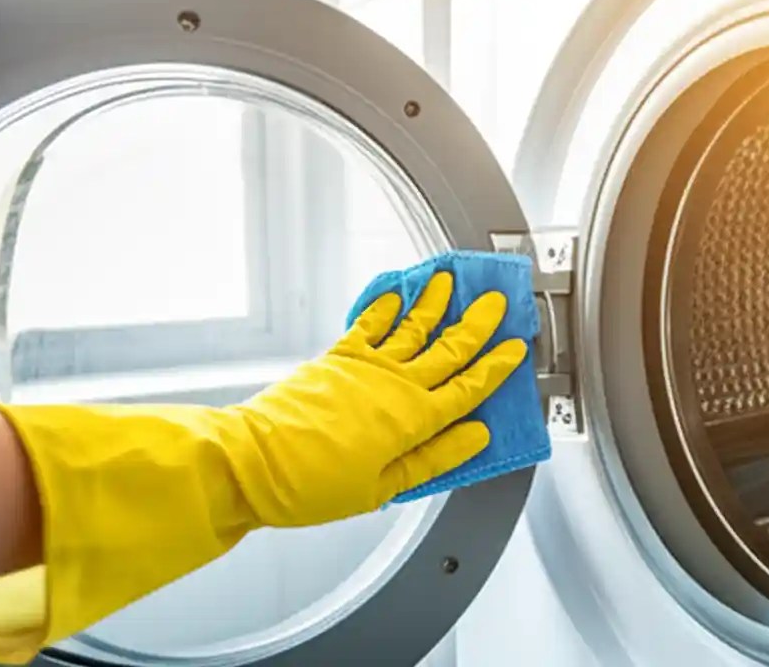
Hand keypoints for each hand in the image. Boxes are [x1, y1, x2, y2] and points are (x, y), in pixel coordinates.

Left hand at [226, 270, 527, 525]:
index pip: (469, 388)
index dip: (496, 367)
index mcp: (414, 420)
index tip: (517, 348)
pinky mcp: (336, 358)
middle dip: (478, 322)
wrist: (251, 463)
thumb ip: (434, 459)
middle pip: (449, 348)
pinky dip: (386, 306)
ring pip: (413, 326)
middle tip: (497, 300)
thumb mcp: (382, 488)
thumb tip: (477, 436)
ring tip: (450, 279)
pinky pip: (370, 325)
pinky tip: (398, 293)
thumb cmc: (312, 484)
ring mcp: (366, 367)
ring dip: (435, 301)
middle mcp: (396, 385)